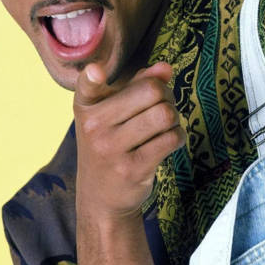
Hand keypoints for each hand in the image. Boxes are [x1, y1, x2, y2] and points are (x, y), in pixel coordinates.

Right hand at [73, 61, 185, 218]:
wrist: (101, 197)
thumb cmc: (111, 145)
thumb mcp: (114, 112)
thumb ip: (139, 84)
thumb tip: (165, 67)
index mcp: (86, 106)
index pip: (87, 85)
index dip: (93, 76)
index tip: (97, 72)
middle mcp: (94, 126)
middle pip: (151, 91)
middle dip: (167, 96)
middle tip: (161, 108)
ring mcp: (112, 148)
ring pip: (165, 115)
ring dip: (175, 118)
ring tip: (166, 126)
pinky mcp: (132, 168)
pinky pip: (171, 138)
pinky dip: (178, 136)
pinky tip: (169, 141)